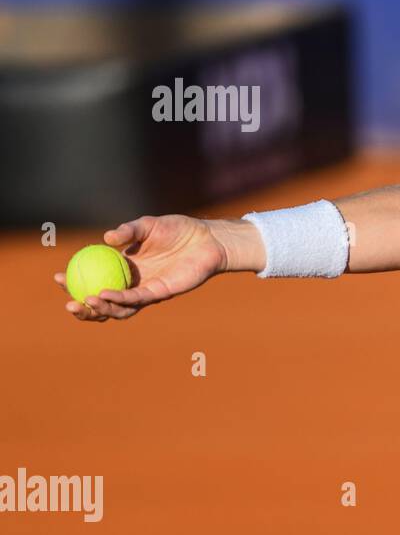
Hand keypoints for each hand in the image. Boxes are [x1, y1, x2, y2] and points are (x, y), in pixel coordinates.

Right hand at [55, 215, 252, 320]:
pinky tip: (105, 294)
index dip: (75, 281)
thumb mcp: (147, 225)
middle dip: (84, 308)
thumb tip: (106, 238)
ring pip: (119, 309)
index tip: (57, 277)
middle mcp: (134, 283)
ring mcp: (147, 291)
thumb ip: (128, 231)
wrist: (207, 239)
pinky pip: (137, 300)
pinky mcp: (161, 293)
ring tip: (86, 301)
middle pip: (104, 303)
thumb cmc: (178, 229)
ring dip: (101, 309)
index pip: (95, 279)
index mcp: (125, 267)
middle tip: (68, 302)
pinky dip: (120, 299)